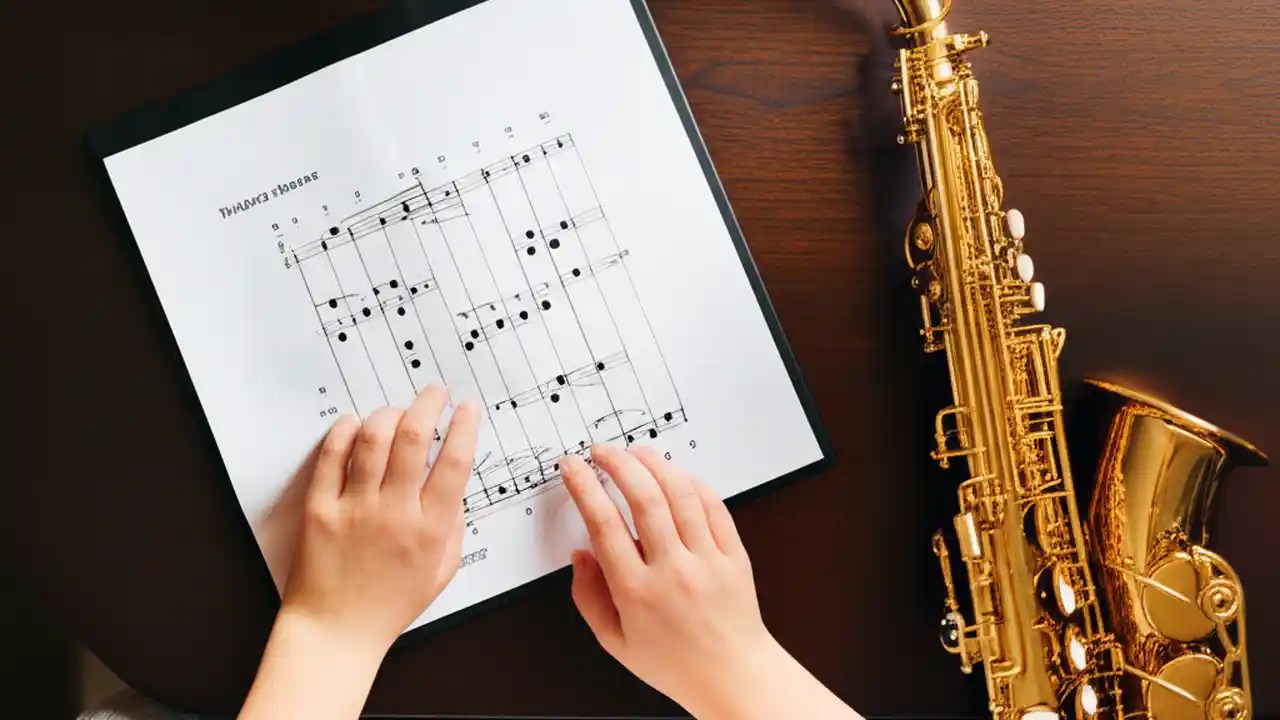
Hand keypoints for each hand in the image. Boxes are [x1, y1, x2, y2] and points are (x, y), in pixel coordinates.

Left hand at [280, 384, 479, 653]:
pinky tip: (354, 423)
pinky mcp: (321, 510)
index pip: (454, 462)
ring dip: (389, 413)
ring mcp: (355, 509)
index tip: (468, 407)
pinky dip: (344, 431)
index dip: (465, 426)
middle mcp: (394, 513)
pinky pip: (332, 458)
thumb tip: (456, 483)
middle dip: (429, 403)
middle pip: (414, 439)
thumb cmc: (389, 605)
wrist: (336, 631)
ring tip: (396, 409)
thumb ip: (453, 526)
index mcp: (429, 529)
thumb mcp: (441, 571)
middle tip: (435, 391)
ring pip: (373, 439)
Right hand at [561, 445, 860, 719]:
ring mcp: (707, 561)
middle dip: (618, 464)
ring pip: (681, 494)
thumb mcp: (615, 641)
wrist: (732, 676)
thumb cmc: (673, 662)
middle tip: (602, 450)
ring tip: (636, 453)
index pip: (604, 525)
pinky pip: (714, 506)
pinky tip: (676, 475)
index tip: (573, 468)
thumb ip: (589, 597)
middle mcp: (673, 571)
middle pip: (644, 499)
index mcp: (637, 593)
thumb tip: (581, 554)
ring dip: (655, 464)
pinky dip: (693, 483)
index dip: (584, 488)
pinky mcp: (734, 555)